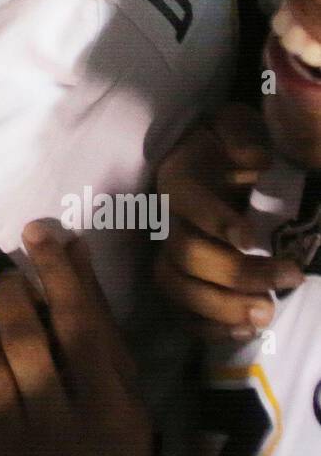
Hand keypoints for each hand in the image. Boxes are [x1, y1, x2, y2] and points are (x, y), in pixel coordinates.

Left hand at [0, 223, 156, 455]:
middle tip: (8, 274)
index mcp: (108, 405)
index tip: (38, 233)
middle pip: (24, 345)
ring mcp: (16, 447)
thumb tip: (72, 246)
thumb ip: (98, 316)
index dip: (56, 272)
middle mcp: (60, 426)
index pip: (78, 325)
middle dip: (11, 295)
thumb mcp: (126, 383)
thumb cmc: (122, 441)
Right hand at [155, 105, 303, 340]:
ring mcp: (172, 253)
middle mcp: (167, 219)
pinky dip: (207, 328)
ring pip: (176, 288)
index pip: (186, 202)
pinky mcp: (183, 279)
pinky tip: (244, 330)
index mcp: (179, 179)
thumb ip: (241, 133)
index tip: (252, 239)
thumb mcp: (238, 126)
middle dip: (234, 273)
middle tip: (288, 278)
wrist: (222, 165)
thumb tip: (254, 157)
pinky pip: (180, 312)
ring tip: (267, 312)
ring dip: (220, 307)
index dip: (214, 222)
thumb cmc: (234, 144)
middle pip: (184, 254)